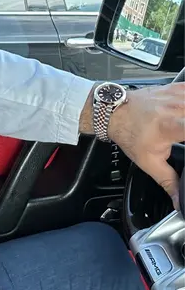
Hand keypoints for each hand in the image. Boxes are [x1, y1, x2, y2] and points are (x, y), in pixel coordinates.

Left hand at [108, 83, 183, 207]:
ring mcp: (176, 95)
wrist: (112, 112)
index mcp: (170, 126)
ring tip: (184, 129)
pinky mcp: (176, 87)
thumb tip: (180, 201)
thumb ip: (168, 181)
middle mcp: (175, 107)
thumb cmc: (128, 133)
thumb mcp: (148, 162)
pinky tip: (184, 113)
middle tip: (184, 139)